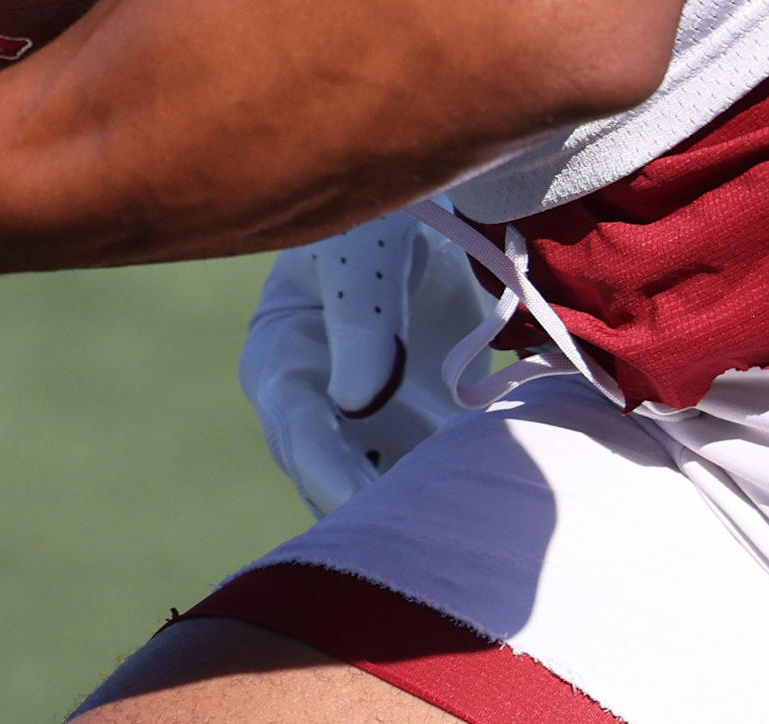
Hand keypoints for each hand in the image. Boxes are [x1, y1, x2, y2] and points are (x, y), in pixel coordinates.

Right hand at [239, 209, 493, 517]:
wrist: (435, 222)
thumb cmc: (380, 220)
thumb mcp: (366, 249)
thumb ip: (360, 314)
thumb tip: (356, 403)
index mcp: (281, 360)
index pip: (298, 430)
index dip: (328, 471)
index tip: (364, 505)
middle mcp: (314, 410)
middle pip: (333, 481)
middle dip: (373, 516)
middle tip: (420, 548)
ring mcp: (365, 433)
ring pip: (380, 496)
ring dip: (414, 518)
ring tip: (457, 540)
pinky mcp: (415, 440)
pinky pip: (428, 485)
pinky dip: (454, 502)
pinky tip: (487, 515)